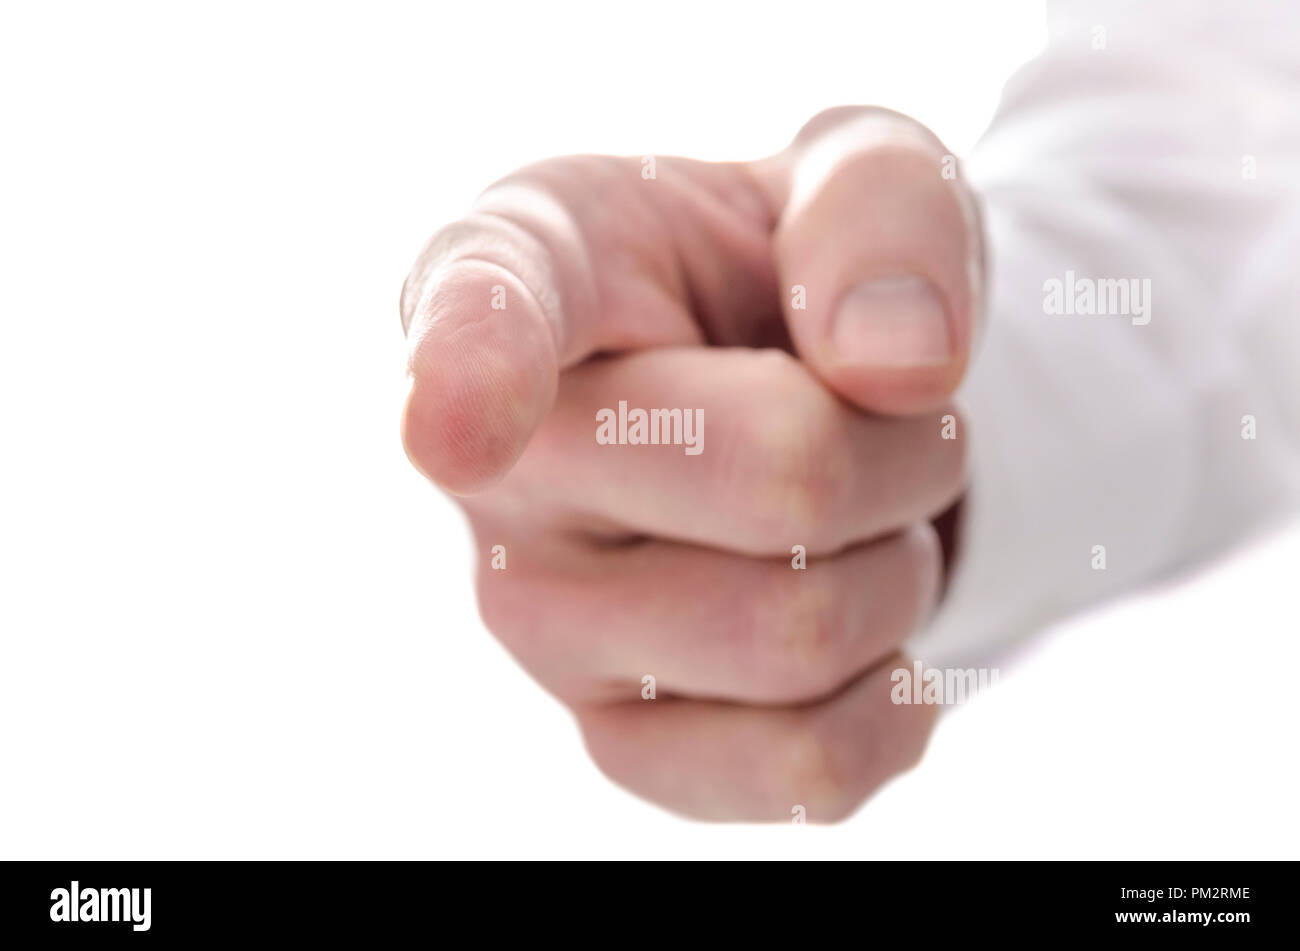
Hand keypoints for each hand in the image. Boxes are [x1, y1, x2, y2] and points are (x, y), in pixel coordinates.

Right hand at [400, 107, 983, 820]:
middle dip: (904, 449)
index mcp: (533, 274)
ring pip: (804, 634)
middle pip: (779, 483)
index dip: (469, 370)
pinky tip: (863, 636)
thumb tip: (898, 370)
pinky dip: (893, 702)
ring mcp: (541, 622)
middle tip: (873, 417)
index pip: (479, 312)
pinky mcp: (617, 740)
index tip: (452, 426)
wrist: (799, 416)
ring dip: (897, 564)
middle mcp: (502, 468)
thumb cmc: (795, 280)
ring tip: (845, 514)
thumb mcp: (865, 178)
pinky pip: (803, 774)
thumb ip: (884, 215)